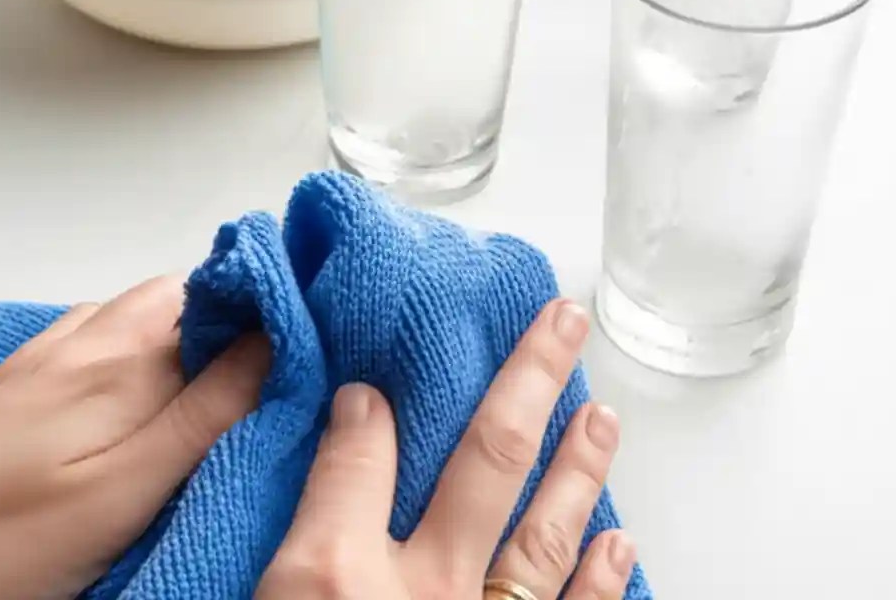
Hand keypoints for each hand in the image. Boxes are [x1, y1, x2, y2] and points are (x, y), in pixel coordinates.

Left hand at [0, 275, 268, 598]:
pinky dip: (148, 355)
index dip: (276, 304)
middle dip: (242, 319)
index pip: (223, 293)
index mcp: (122, 357)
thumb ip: (206, 412)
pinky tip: (154, 400)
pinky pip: (108, 341)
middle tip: (283, 372)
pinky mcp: (30, 381)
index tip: (319, 333)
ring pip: (149, 316)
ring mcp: (53, 354)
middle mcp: (88, 337)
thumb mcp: (126, 489)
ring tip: (231, 388)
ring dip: (196, 336)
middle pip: (189, 296)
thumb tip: (276, 344)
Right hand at [257, 299, 634, 599]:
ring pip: (544, 537)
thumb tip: (355, 404)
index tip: (370, 381)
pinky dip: (600, 579)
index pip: (364, 454)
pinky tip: (618, 539)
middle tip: (563, 321)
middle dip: (530, 382)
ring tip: (602, 416)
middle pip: (489, 464)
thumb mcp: (277, 589)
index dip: (367, 407)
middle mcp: (435, 587)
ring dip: (578, 468)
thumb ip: (317, 498)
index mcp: (349, 565)